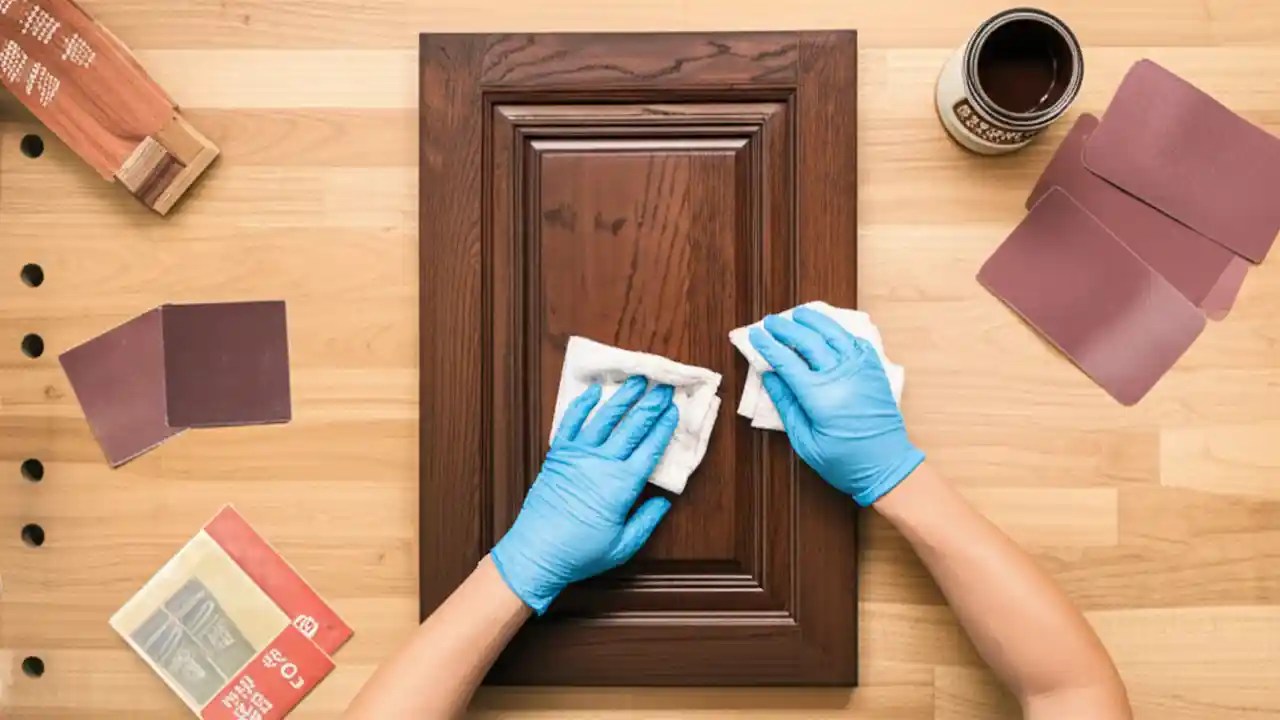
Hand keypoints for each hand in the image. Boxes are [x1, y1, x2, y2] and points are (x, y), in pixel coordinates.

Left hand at [491, 377, 678, 613]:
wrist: (536, 553)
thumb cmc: (580, 553)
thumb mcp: (623, 546)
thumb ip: (647, 521)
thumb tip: (664, 500)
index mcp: (621, 486)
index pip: (650, 448)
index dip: (664, 427)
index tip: (674, 410)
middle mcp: (601, 464)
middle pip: (632, 427)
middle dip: (650, 405)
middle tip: (663, 387)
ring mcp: (577, 456)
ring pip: (605, 418)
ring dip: (622, 397)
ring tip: (636, 380)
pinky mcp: (558, 455)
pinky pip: (571, 423)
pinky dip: (582, 405)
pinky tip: (593, 391)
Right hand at [749, 306, 923, 505]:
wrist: (887, 466)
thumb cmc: (844, 461)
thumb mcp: (805, 441)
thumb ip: (786, 405)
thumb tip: (770, 377)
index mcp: (820, 396)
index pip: (787, 361)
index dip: (768, 346)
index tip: (755, 336)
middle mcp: (841, 376)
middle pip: (808, 341)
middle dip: (786, 328)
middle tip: (770, 321)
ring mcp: (860, 370)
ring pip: (834, 334)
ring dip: (814, 321)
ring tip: (799, 314)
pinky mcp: (874, 371)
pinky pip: (856, 343)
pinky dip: (841, 332)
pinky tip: (831, 329)